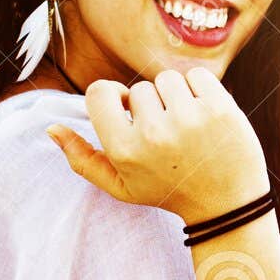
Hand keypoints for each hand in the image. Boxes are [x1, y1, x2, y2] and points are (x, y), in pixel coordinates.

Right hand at [47, 67, 269, 224]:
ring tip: (186, 127)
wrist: (227, 204)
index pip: (99, 92)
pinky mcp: (220, 108)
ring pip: (167, 79)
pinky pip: (197, 75)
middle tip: (168, 135)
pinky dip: (200, 90)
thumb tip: (51, 128)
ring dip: (175, 96)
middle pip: (139, 88)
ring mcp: (190, 119)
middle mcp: (154, 133)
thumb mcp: (120, 186)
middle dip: (151, 105)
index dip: (112, 97)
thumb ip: (83, 160)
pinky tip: (205, 117)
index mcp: (125, 150)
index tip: (128, 111)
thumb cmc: (168, 191)